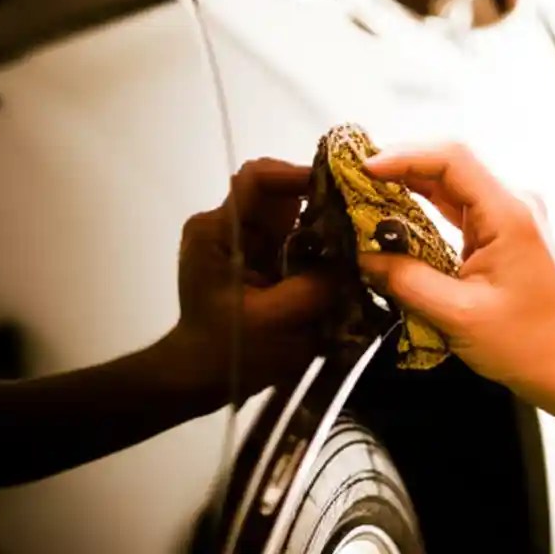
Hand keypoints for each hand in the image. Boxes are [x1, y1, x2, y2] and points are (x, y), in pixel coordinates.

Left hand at [169, 158, 333, 404]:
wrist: (198, 378)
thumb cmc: (228, 353)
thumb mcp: (276, 322)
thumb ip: (316, 287)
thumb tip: (356, 259)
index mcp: (217, 231)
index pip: (257, 178)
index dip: (298, 175)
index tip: (339, 191)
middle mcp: (224, 225)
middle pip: (276, 192)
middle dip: (318, 201)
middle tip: (356, 219)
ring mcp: (237, 240)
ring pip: (287, 213)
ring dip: (318, 224)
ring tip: (352, 242)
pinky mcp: (251, 257)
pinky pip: (288, 235)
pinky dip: (312, 244)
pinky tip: (336, 262)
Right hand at [357, 143, 554, 390]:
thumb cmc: (522, 341)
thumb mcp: (457, 316)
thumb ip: (407, 281)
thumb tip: (363, 256)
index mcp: (509, 215)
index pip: (453, 160)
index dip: (405, 157)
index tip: (365, 169)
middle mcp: (511, 203)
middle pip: (447, 162)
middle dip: (398, 163)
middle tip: (352, 175)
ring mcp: (505, 212)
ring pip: (447, 177)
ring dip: (404, 179)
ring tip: (362, 186)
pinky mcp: (495, 226)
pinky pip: (451, 199)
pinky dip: (418, 198)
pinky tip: (389, 204)